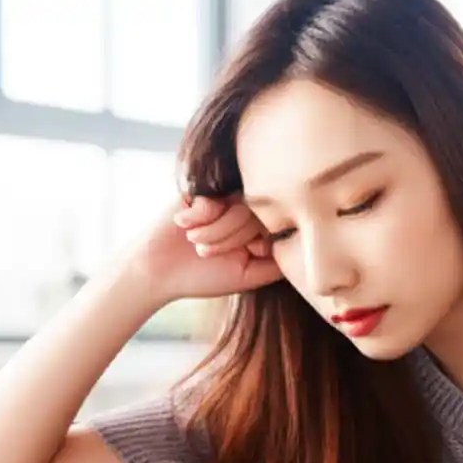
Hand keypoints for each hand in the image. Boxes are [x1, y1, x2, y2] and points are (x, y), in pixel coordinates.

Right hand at [127, 195, 281, 304]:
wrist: (158, 270)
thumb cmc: (203, 276)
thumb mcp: (250, 275)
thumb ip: (279, 261)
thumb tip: (305, 242)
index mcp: (260, 227)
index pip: (278, 225)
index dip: (259, 245)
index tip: (243, 257)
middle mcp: (245, 208)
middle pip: (260, 213)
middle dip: (230, 238)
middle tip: (205, 252)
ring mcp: (224, 195)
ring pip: (240, 204)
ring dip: (214, 230)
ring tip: (194, 242)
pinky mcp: (202, 186)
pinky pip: (216, 195)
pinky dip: (200, 216)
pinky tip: (184, 225)